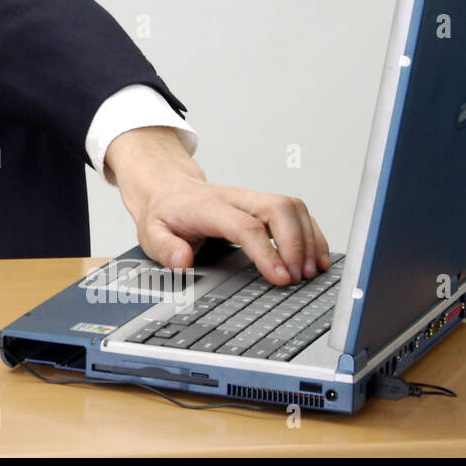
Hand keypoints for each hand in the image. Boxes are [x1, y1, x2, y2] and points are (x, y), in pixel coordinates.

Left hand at [105, 127, 330, 284]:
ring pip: (292, 207)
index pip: (246, 226)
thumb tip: (183, 262)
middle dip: (295, 244)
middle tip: (297, 276)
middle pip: (278, 209)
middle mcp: (236, 198)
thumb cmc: (164, 212)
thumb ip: (165, 248)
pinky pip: (296, 212)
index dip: (267, 252)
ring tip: (310, 271)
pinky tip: (315, 256)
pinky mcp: (263, 204)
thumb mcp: (150, 232)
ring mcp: (252, 198)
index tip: (280, 277)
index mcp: (209, 206)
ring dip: (308, 239)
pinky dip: (311, 233)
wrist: (167, 189)